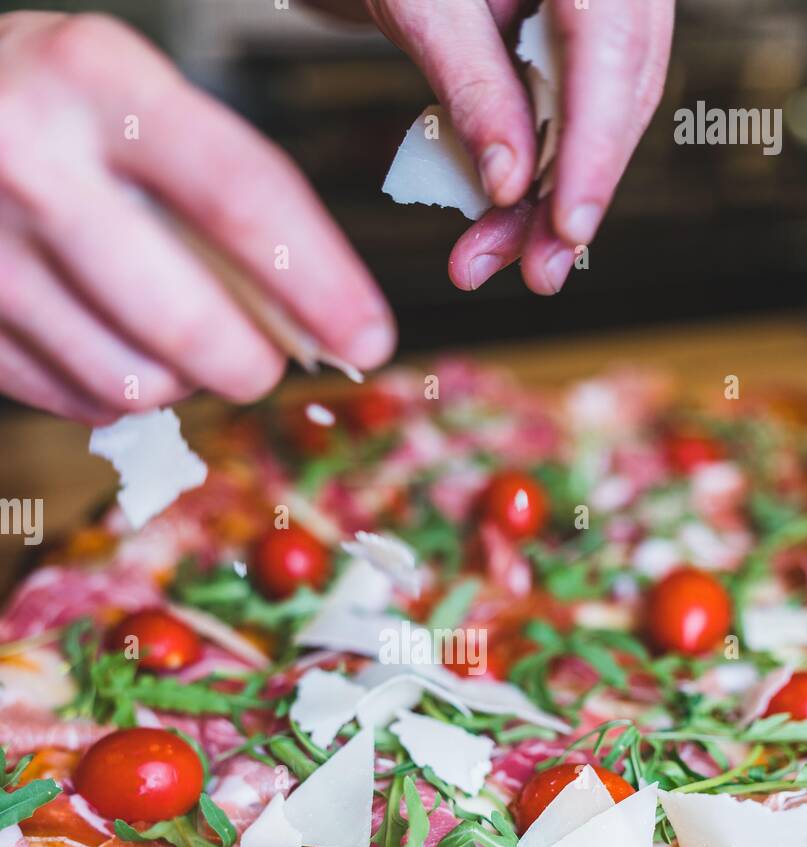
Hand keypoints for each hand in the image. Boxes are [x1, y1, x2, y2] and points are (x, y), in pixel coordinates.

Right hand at [0, 12, 394, 421]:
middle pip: (192, 324)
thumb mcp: (130, 94)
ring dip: (187, 382)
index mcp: (97, 80)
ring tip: (178, 338)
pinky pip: (85, 402)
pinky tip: (118, 343)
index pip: (242, 197)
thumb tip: (309, 314)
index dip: (322, 285)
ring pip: (140, 382)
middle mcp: (33, 164)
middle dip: (257, 366)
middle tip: (271, 362)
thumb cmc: (47, 107)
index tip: (370, 338)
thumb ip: (215, 183)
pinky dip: (123, 392)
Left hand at [365, 0, 674, 294]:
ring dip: (550, 205)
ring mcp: (607, 12)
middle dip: (573, 193)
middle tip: (538, 273)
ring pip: (603, 122)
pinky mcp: (583, 52)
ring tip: (488, 261)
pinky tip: (500, 232)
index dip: (595, 144)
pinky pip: (575, 124)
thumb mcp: (422, 5)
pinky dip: (536, 185)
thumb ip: (472, 82)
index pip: (610, 44)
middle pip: (622, 93)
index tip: (570, 225)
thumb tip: (510, 182)